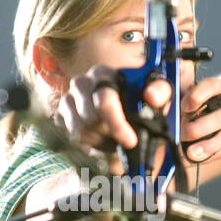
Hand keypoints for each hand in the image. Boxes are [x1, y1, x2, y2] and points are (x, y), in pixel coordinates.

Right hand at [53, 65, 172, 173]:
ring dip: (99, 144)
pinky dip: (87, 147)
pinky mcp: (60, 115)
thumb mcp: (158, 96)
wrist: (127, 114)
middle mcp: (81, 83)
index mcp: (103, 73)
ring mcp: (68, 99)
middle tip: (123, 144)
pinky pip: (69, 137)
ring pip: (78, 131)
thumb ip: (160, 92)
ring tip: (114, 145)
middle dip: (108, 136)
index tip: (130, 141)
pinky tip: (101, 144)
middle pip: (88, 119)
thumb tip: (150, 97)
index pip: (104, 100)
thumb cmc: (142, 103)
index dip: (117, 124)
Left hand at [178, 77, 220, 161]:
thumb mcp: (201, 89)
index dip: (196, 97)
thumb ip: (184, 88)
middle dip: (198, 127)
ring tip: (190, 153)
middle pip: (220, 117)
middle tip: (180, 134)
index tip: (183, 107)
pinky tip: (193, 159)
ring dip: (207, 146)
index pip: (212, 87)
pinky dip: (208, 156)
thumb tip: (166, 85)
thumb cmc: (213, 99)